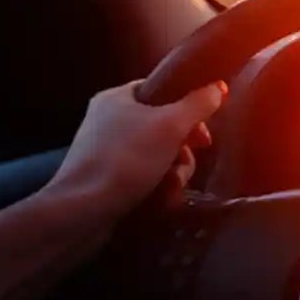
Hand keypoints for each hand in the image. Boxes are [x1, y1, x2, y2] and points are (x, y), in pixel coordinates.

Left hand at [44, 80, 226, 221]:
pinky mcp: (108, 182)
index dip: (188, 106)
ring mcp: (108, 154)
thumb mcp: (170, 126)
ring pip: (159, 155)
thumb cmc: (126, 158)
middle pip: (164, 127)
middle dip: (183, 149)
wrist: (82, 211)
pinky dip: (158, 187)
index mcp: (117, 98)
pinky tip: (161, 199)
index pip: (162, 90)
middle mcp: (110, 122)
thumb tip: (218, 88)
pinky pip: (145, 177)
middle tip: (190, 158)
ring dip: (174, 171)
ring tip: (171, 185)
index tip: (204, 128)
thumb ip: (198, 104)